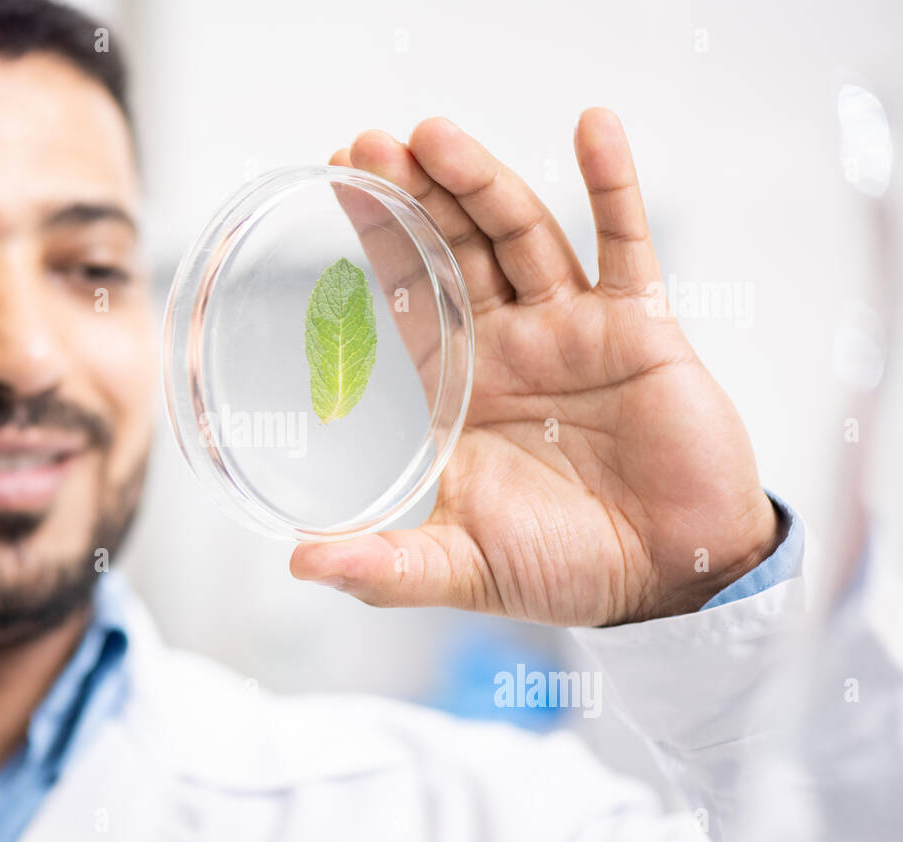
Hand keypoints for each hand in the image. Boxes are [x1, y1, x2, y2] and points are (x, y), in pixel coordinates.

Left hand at [290, 109, 779, 625]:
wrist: (670, 583)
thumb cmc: (565, 570)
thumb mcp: (462, 568)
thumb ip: (386, 568)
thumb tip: (302, 566)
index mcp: (458, 386)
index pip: (404, 297)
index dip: (373, 241)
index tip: (336, 181)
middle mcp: (508, 344)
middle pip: (454, 249)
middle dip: (413, 196)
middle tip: (371, 145)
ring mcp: (572, 327)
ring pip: (522, 235)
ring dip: (481, 183)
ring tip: (436, 135)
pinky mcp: (640, 326)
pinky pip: (626, 244)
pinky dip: (612, 187)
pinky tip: (592, 127)